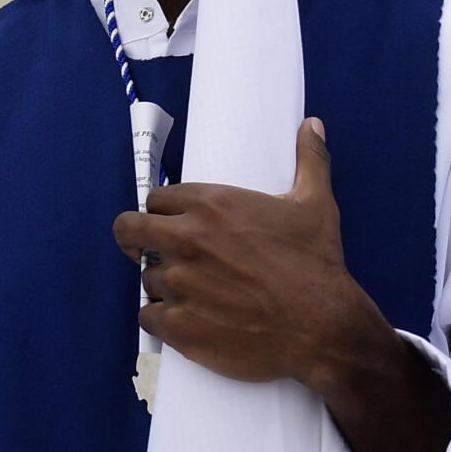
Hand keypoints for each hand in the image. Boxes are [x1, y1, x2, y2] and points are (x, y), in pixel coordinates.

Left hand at [114, 119, 450, 451]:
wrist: (320, 325)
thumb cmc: (315, 263)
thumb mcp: (315, 204)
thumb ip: (310, 160)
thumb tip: (312, 125)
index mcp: (211, 204)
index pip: (156, 199)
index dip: (162, 211)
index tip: (171, 222)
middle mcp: (186, 240)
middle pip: (130, 230)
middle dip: (134, 238)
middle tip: (148, 250)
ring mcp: (179, 285)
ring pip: (145, 278)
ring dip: (160, 284)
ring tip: (187, 292)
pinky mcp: (178, 326)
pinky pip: (147, 317)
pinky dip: (161, 319)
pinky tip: (182, 319)